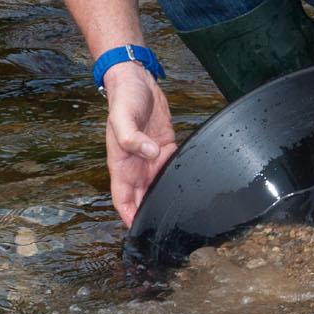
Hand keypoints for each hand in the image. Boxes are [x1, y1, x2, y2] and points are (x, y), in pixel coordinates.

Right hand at [103, 63, 178, 225]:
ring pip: (158, 186)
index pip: (123, 200)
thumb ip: (131, 138)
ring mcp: (150, 157)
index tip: (140, 233)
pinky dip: (180, 177)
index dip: (130, 217)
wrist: (137, 80)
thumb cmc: (124, 98)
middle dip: (151, 214)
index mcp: (121, 164)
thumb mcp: (122, 117)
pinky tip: (192, 185)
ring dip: (167, 197)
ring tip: (183, 213)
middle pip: (143, 198)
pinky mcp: (165, 147)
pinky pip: (172, 168)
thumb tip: (148, 154)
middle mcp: (136, 165)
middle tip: (169, 230)